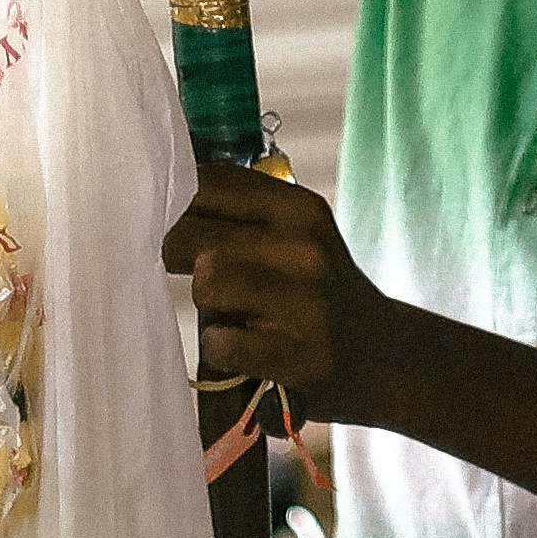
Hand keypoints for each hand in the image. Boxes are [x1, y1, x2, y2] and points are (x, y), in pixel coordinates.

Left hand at [163, 161, 383, 419]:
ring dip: (204, 301)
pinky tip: (241, 349)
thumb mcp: (296, 237)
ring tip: (224, 310)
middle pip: (193, 232)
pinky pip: (222, 343)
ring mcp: (306, 302)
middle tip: (185, 270)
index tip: (159, 217)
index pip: (207, 181)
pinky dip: (220, 349)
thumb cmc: (317, 291)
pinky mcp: (298, 356)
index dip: (167, 199)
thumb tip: (153, 198)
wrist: (383, 356)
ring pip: (207, 281)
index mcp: (299, 208)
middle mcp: (305, 248)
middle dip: (174, 252)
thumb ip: (238, 215)